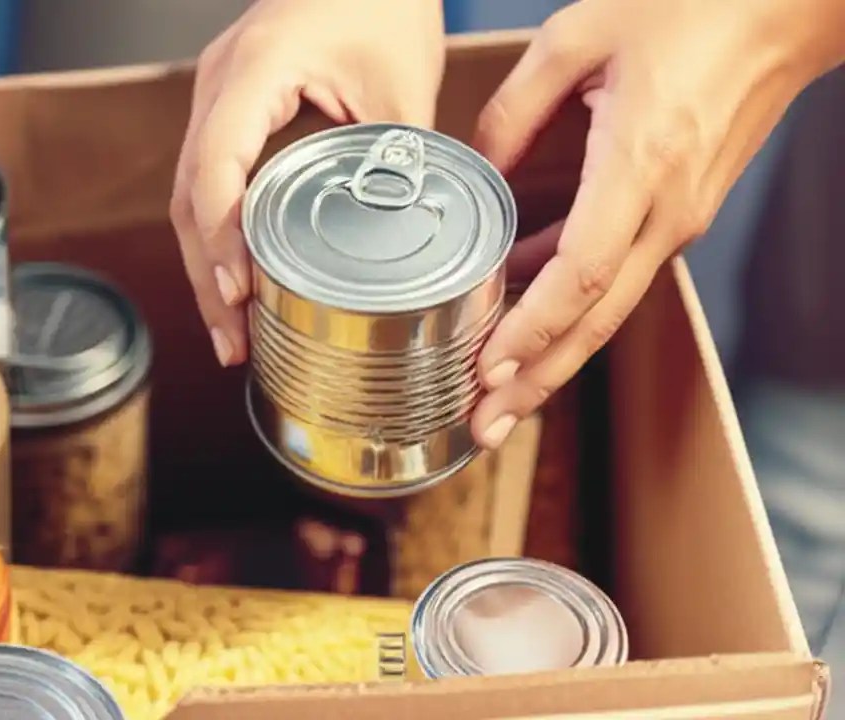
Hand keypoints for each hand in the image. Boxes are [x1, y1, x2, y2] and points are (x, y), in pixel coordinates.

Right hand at [171, 0, 444, 366]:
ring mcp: (216, 97)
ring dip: (207, 265)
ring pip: (190, 195)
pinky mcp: (229, 111)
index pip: (215, 167)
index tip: (239, 294)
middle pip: (189, 196)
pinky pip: (208, 182)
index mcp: (253, 69)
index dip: (221, 239)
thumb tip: (400, 237)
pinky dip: (218, 237)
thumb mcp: (402, 78)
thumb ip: (398, 157)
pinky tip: (237, 281)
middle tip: (231, 342)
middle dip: (207, 276)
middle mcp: (218, 85)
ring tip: (230, 332)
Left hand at [470, 0, 844, 448]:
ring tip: (495, 402)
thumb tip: (473, 168)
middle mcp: (666, 210)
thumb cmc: (692, 8)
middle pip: (595, 320)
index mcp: (640, 164)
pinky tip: (520, 325)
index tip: (487, 368)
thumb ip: (513, 108)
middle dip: (535, 381)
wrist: (787, 5)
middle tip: (481, 428)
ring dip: (551, 361)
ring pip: (608, 310)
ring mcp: (679, 218)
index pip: (582, 274)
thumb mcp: (577, 36)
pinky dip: (569, 313)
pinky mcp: (680, 214)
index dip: (533, 329)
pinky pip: (617, 277)